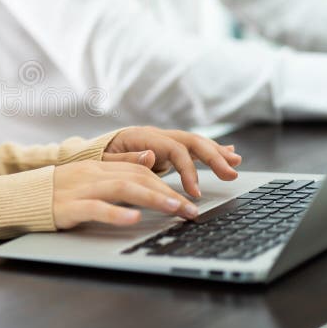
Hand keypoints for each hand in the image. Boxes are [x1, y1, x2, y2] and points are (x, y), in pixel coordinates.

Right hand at [53, 155, 198, 229]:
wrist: (20, 196)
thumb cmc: (57, 191)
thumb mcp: (89, 176)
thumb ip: (118, 168)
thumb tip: (150, 159)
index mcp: (99, 167)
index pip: (139, 171)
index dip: (166, 184)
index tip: (187, 201)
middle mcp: (93, 174)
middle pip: (137, 178)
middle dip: (168, 194)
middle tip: (190, 211)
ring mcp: (81, 189)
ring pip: (122, 189)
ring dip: (152, 198)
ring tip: (174, 209)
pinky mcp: (69, 207)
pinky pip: (96, 209)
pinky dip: (116, 213)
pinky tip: (134, 218)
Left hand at [103, 126, 241, 197]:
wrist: (90, 151)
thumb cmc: (96, 158)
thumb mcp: (104, 161)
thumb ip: (127, 159)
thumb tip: (151, 156)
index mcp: (142, 137)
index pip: (174, 150)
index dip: (188, 170)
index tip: (194, 193)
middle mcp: (156, 135)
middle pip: (190, 141)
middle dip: (213, 157)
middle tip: (231, 173)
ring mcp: (163, 140)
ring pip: (195, 143)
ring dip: (217, 153)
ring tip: (236, 163)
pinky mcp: (167, 148)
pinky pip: (192, 148)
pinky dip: (211, 151)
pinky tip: (229, 154)